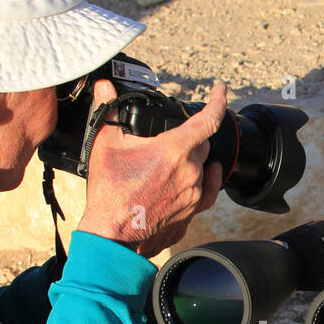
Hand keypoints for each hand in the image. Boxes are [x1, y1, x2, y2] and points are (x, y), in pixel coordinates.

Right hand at [76, 78, 226, 255]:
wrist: (112, 235)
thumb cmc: (109, 192)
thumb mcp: (104, 145)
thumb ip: (107, 110)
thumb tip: (103, 88)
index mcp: (173, 151)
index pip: (208, 120)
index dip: (217, 100)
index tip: (220, 89)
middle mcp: (189, 172)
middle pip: (202, 144)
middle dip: (189, 138)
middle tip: (167, 141)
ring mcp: (193, 194)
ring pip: (202, 168)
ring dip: (190, 161)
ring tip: (167, 164)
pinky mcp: (191, 213)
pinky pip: (206, 192)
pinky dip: (203, 181)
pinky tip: (199, 177)